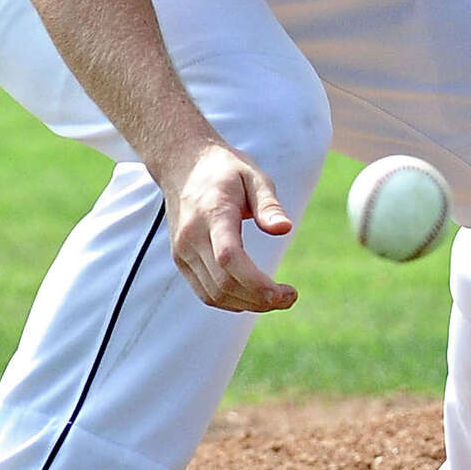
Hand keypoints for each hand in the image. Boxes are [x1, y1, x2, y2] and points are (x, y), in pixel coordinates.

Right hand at [163, 142, 297, 312]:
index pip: (229, 258)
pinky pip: (205, 292)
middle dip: (260, 299)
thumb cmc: (225, 170)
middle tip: (290, 298)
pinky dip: (230, 301)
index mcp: (213, 213)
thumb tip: (284, 229)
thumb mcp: (254, 176)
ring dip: (247, 305)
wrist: (183, 164)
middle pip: (224, 283)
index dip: (257, 283)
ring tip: (276, 299)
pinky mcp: (180, 259)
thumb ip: (268, 204)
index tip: (286, 293)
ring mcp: (182, 250)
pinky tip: (253, 297)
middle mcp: (191, 236)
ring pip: (213, 294)